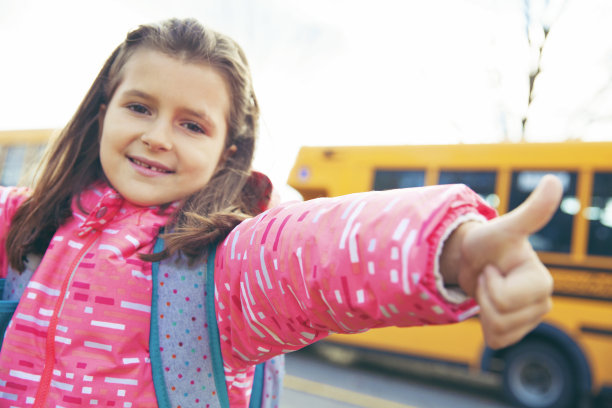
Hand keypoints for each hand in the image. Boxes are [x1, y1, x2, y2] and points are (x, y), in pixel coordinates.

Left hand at [441, 175, 562, 348]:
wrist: (473, 259)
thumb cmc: (488, 242)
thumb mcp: (504, 228)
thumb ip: (532, 211)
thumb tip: (556, 181)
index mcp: (542, 283)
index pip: (504, 300)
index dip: (488, 283)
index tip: (491, 266)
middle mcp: (542, 303)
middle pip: (500, 318)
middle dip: (483, 296)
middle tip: (487, 276)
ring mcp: (530, 320)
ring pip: (498, 332)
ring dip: (483, 309)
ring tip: (488, 288)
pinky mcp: (516, 331)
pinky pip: (496, 342)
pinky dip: (485, 326)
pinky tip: (489, 305)